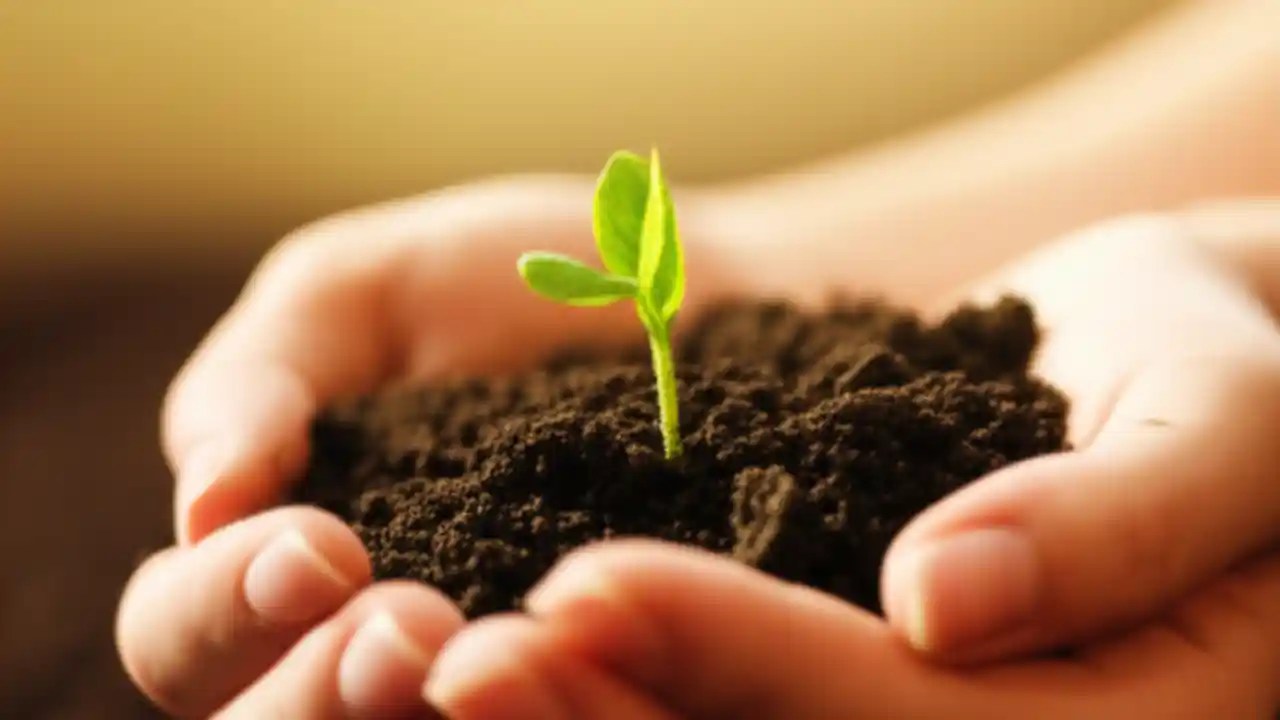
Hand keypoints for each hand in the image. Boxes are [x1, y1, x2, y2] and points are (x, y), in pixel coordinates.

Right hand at [115, 174, 741, 716]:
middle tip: (409, 625)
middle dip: (315, 692)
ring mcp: (475, 671)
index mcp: (268, 563)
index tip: (319, 549)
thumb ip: (256, 384)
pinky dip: (549, 706)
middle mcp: (352, 641)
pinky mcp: (587, 671)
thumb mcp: (360, 297)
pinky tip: (583, 668)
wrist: (677, 294)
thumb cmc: (506, 285)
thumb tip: (202, 506)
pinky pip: (548, 713)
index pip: (180, 631)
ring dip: (409, 719)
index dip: (222, 608)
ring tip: (483, 654)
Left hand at [415, 206, 1279, 717]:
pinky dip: (619, 685)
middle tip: (457, 661)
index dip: (735, 661)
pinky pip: (733, 704)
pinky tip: (509, 646)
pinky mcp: (857, 684)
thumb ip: (1118, 522)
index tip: (580, 586)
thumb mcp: (1223, 428)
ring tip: (445, 660)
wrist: (1187, 371)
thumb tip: (946, 599)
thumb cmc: (1226, 380)